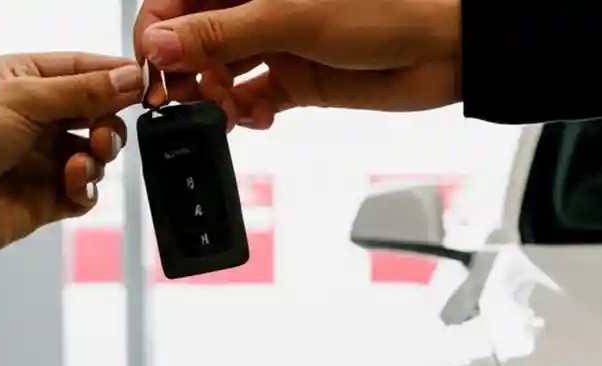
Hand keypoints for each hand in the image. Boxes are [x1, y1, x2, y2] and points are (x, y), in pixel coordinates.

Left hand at [0, 53, 143, 258]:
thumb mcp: (23, 100)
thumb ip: (82, 92)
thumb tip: (132, 79)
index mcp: (23, 79)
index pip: (83, 69)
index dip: (116, 76)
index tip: (147, 84)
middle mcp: (36, 117)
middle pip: (98, 112)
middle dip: (110, 121)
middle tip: (104, 133)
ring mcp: (42, 158)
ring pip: (97, 153)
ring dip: (99, 155)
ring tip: (86, 159)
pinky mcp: (47, 197)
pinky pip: (87, 190)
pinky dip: (87, 187)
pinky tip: (72, 183)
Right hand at [134, 0, 460, 128]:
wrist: (447, 45)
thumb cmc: (386, 7)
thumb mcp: (292, 17)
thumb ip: (222, 34)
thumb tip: (161, 46)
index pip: (174, 0)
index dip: (157, 34)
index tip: (154, 69)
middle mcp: (255, 6)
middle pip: (191, 40)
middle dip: (184, 73)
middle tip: (191, 99)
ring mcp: (275, 42)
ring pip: (218, 74)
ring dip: (214, 98)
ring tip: (230, 111)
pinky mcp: (296, 78)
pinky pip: (252, 99)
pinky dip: (246, 113)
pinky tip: (255, 118)